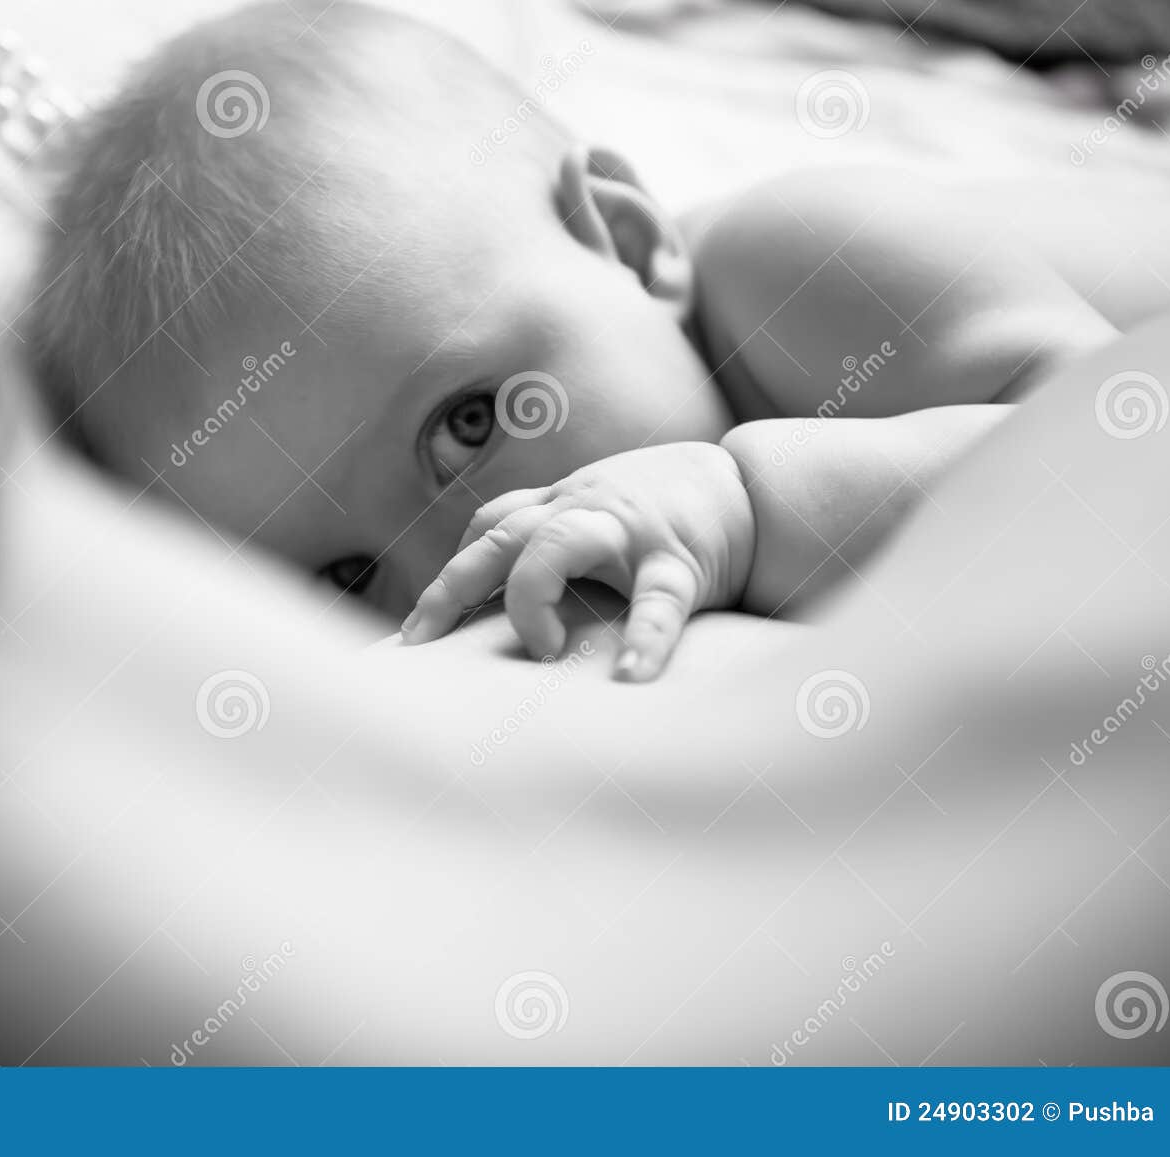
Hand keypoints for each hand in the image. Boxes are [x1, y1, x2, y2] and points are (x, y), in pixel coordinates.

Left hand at [399, 443, 755, 680]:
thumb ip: (554, 546)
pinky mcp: (679, 561)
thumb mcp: (599, 515)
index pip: (490, 525)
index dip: (451, 573)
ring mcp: (627, 532)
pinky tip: (632, 680)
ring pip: (560, 543)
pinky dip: (644, 641)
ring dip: (532, 595)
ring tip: (536, 651)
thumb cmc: (663, 513)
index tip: (415, 630)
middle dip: (452, 585)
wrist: (754, 486)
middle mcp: (583, 510)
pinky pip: (658, 601)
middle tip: (421, 642)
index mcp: (562, 505)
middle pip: (500, 534)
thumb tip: (496, 612)